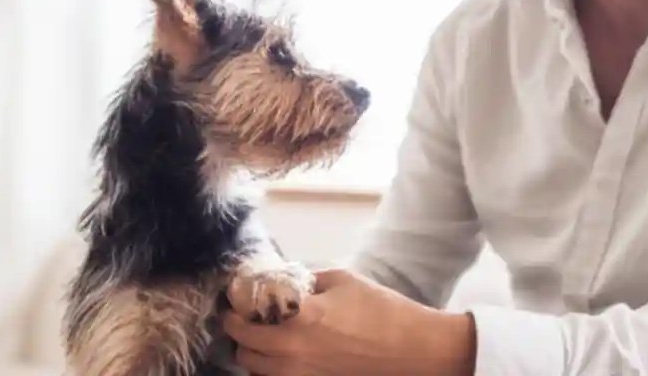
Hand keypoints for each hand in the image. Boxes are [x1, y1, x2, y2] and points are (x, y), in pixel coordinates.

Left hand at [222, 268, 475, 375]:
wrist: (414, 350)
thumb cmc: (382, 311)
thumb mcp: (342, 280)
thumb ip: (307, 280)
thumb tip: (285, 282)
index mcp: (297, 320)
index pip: (244, 321)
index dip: (232, 312)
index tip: (233, 305)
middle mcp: (292, 354)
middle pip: (244, 352)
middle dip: (240, 335)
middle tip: (246, 321)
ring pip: (257, 373)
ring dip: (254, 356)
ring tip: (265, 340)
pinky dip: (274, 370)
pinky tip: (286, 356)